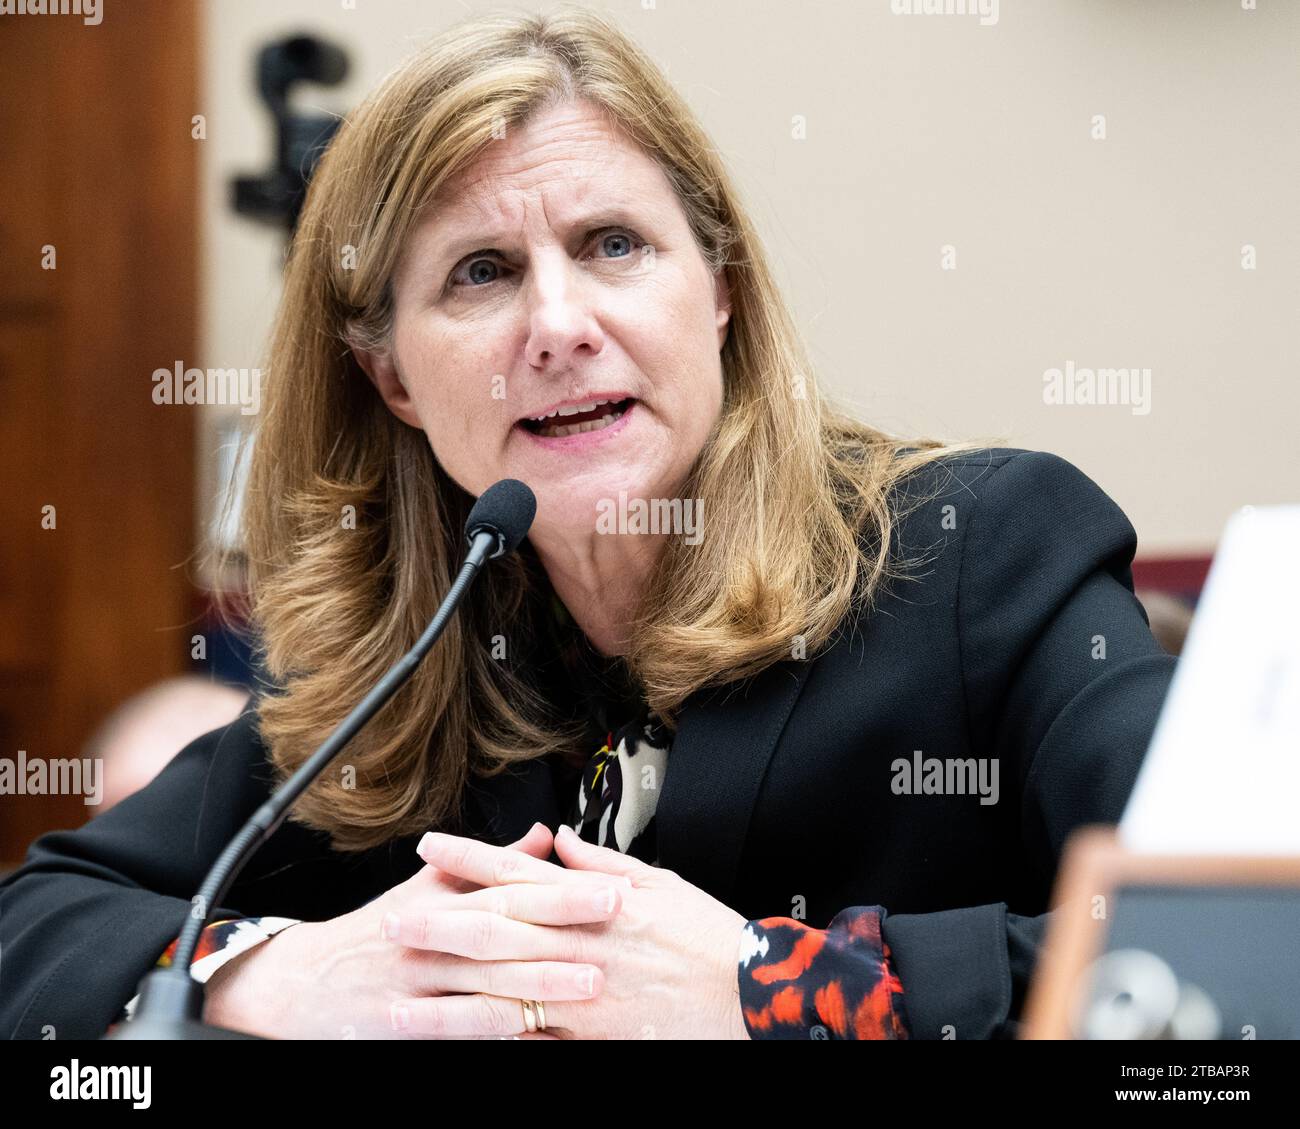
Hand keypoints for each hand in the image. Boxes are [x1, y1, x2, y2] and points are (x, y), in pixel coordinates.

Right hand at [203, 822, 625, 1038]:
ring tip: (590, 982)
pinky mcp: (404, 1024)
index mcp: (445, 902)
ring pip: (488, 982)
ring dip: (542, 983)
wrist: (301, 983)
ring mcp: (419, 983)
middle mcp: (433, 939)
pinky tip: (534, 1033)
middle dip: (565, 926)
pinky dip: (496, 1032)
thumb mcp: (425, 889)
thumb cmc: (372, 933)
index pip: (513, 890)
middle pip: (507, 931)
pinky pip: (456, 1028)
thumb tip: (542, 834)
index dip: (564, 888)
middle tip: (617, 923)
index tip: (612, 885)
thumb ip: (488, 864)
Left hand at [417, 824, 750, 1038]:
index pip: (517, 873)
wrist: (748, 992)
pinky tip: (454, 1037)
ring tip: (400, 990)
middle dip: (438, 922)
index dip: (468, 859)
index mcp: (594, 901)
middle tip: (389, 918)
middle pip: (495, 929)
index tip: (429, 848)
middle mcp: (579, 944)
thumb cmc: (707, 936)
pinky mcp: (588, 1034)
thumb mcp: (660, 882)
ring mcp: (580, 993)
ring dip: (447, 989)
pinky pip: (529, 1036)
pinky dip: (490, 1036)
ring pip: (500, 988)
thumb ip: (602, 862)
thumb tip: (559, 842)